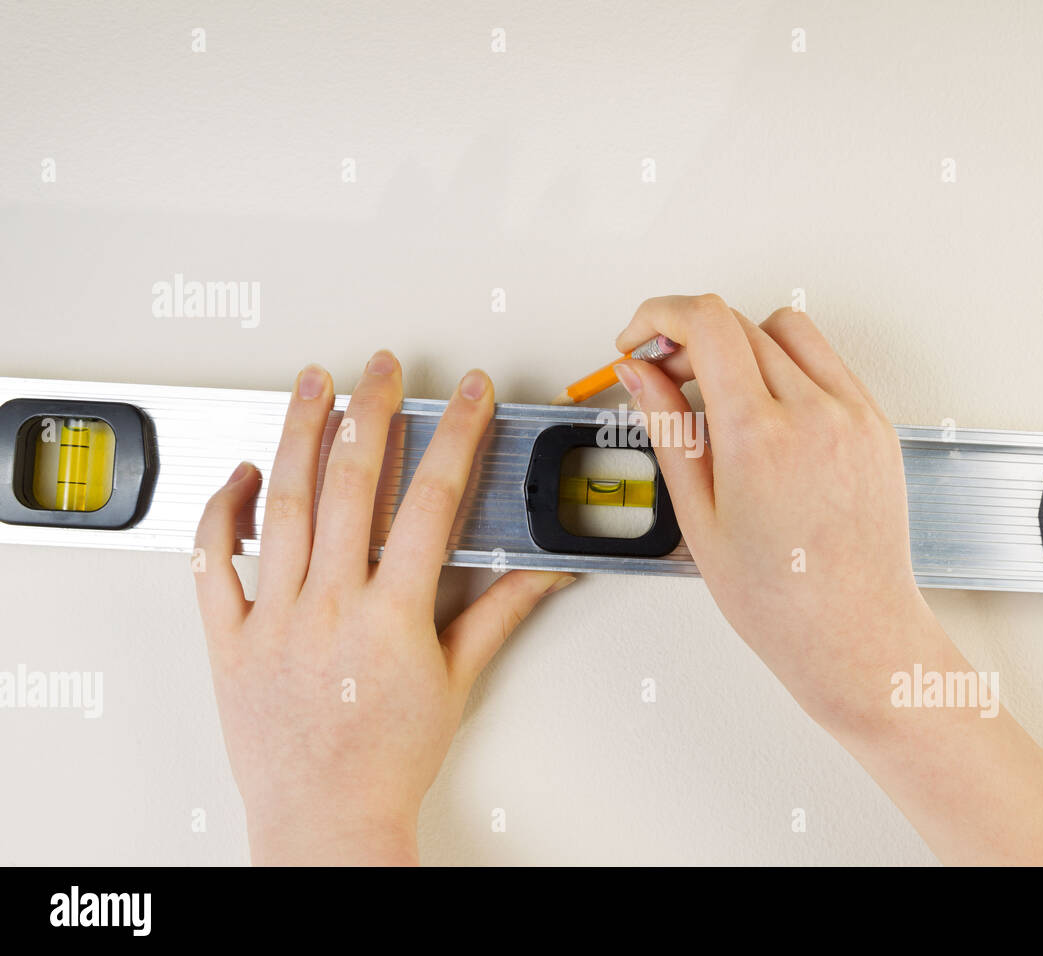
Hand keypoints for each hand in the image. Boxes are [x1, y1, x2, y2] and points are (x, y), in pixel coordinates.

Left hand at [193, 351, 572, 864]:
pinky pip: (212, 561)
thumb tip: (544, 570)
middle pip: (354, 483)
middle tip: (384, 368)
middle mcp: (329, 606)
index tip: (470, 396)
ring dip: (301, 433)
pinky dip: (223, 510)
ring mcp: (272, 618)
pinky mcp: (227, 637)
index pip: (434, 501)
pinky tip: (243, 473)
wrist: (325, 820)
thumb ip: (499, 612)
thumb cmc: (388, 762)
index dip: (458, 436)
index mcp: (392, 615)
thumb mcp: (455, 682)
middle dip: (375, 411)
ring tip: (314, 384)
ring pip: (285, 503)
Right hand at [612, 295, 929, 732]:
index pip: (707, 323)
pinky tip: (766, 412)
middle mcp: (814, 414)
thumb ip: (669, 428)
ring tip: (719, 395)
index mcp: (759, 437)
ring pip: (787, 330)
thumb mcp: (699, 516)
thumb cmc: (781, 600)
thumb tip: (639, 373)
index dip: (659, 315)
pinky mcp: (876, 424)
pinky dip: (787, 367)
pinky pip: (828, 362)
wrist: (856, 634)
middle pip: (740, 323)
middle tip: (666, 378)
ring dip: (742, 344)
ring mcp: (853, 415)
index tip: (638, 337)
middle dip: (690, 337)